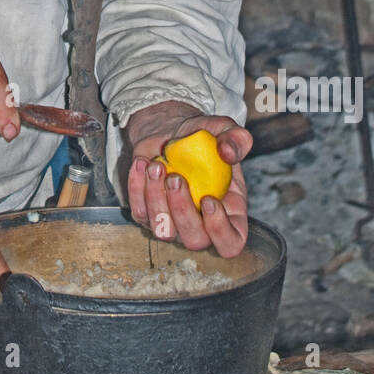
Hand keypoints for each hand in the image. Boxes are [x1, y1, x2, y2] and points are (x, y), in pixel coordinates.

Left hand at [126, 101, 251, 257]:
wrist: (171, 133)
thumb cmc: (202, 140)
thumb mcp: (224, 131)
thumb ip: (237, 138)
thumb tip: (228, 152)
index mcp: (229, 213)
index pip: (230, 243)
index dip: (220, 230)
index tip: (209, 199)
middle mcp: (201, 225)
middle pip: (194, 241)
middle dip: (182, 210)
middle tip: (175, 178)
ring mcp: (172, 224)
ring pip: (163, 231)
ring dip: (156, 198)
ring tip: (156, 165)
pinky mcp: (147, 214)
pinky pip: (139, 213)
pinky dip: (137, 188)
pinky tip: (142, 163)